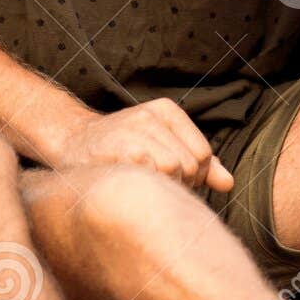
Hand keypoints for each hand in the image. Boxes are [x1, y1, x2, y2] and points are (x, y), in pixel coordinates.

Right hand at [54, 98, 233, 191]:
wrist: (72, 144)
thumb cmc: (122, 148)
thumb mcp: (162, 144)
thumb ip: (199, 163)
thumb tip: (228, 184)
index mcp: (166, 111)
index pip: (203, 154)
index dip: (192, 175)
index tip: (168, 175)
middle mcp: (150, 116)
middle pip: (190, 165)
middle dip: (177, 182)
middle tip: (151, 180)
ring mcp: (133, 131)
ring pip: (173, 171)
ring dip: (160, 186)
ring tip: (138, 181)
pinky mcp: (119, 151)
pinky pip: (151, 179)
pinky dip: (144, 188)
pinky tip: (127, 183)